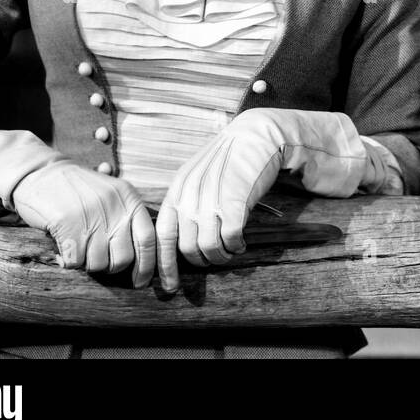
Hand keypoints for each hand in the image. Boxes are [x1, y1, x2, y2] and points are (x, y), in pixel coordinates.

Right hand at [12, 162, 155, 287]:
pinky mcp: (68, 225)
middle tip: (96, 260)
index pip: (148, 238)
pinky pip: (75, 261)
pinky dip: (68, 261)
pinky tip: (62, 250)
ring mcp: (92, 216)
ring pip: (99, 263)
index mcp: (129, 199)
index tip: (141, 282)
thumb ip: (126, 215)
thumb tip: (142, 253)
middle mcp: (115, 207)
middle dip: (111, 267)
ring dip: (87, 263)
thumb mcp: (110, 191)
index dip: (148, 265)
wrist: (41, 173)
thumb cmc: (77, 188)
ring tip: (78, 248)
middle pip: (124, 257)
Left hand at [155, 108, 371, 292]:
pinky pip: (231, 239)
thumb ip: (187, 199)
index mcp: (179, 189)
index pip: (162, 235)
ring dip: (220, 257)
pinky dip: (236, 246)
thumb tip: (181, 233)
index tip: (168, 285)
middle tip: (214, 261)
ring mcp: (213, 200)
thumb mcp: (198, 173)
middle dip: (201, 262)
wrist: (258, 135)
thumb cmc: (230, 156)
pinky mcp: (236, 203)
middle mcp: (191, 196)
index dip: (163, 264)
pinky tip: (241, 243)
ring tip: (229, 252)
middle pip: (186, 247)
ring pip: (208, 248)